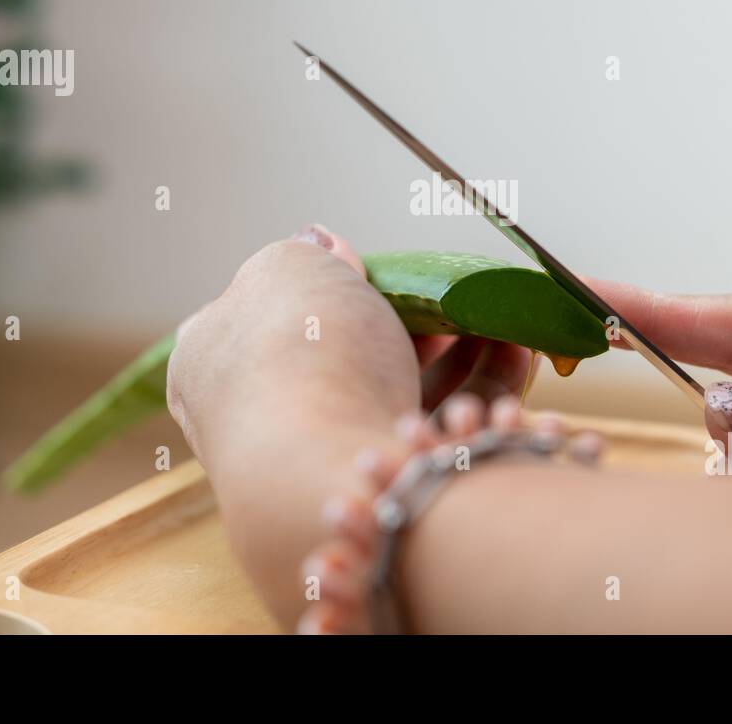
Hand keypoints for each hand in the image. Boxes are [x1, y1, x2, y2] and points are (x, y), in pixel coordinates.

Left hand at [165, 223, 531, 622]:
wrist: (328, 474)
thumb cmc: (295, 358)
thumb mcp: (289, 269)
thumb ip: (306, 251)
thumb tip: (319, 241)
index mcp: (215, 364)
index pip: (276, 314)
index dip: (338, 285)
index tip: (389, 272)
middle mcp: (260, 416)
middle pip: (351, 353)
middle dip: (417, 323)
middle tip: (458, 302)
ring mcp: (322, 458)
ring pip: (403, 392)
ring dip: (461, 354)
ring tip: (504, 323)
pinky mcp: (382, 490)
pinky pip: (437, 430)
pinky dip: (479, 391)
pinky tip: (517, 355)